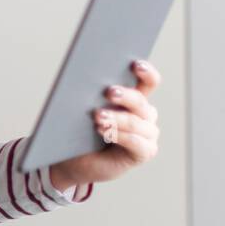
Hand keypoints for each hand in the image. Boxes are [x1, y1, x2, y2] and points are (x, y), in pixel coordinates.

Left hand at [48, 58, 161, 189]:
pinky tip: (104, 132)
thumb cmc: (80, 131)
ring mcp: (148, 134)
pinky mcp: (144, 152)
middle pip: (140, 101)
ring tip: (98, 117)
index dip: (146, 72)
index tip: (135, 64)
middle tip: (108, 91)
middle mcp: (145, 114)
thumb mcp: (83, 109)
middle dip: (125, 95)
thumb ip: (90, 93)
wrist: (76, 161)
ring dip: (117, 118)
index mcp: (135, 98)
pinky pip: (138, 143)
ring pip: (137, 122)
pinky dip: (121, 136)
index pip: (149, 81)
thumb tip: (86, 74)